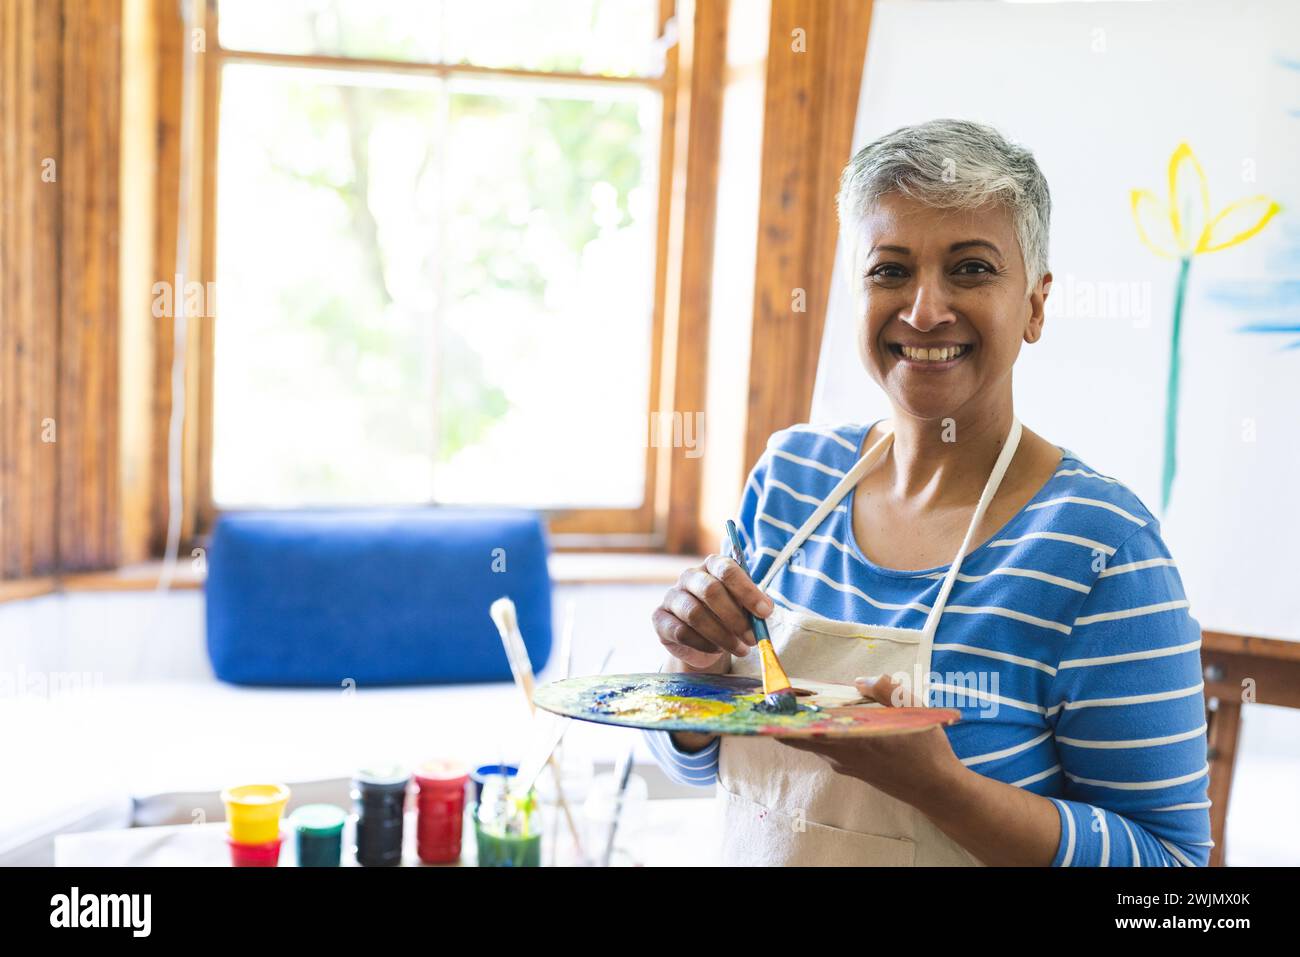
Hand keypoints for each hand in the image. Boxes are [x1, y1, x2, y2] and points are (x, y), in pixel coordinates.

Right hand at [652, 554, 772, 669]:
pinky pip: (681, 632)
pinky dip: (703, 644)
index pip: (727, 570)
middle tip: (752, 638)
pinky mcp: (660, 618)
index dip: (747, 591)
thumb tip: (765, 610)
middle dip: (735, 617)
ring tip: (740, 650)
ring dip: (722, 636)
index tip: (765, 612)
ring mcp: (672, 596)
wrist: (702, 641)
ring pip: (695, 614)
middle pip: (710, 591)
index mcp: (712, 565)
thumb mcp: (744, 608)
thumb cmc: (728, 617)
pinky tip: (717, 651)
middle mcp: (689, 576)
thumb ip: (754, 606)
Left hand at [777, 675, 964, 812]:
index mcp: (850, 740)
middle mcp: (841, 756)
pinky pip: (829, 748)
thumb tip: (860, 680)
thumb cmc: (925, 750)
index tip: (769, 703)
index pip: (802, 733)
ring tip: (809, 702)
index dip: (782, 719)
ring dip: (810, 725)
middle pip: (802, 738)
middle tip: (785, 696)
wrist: (936, 790)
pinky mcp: (854, 771)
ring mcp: (846, 765)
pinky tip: (837, 719)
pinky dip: (825, 734)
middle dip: (792, 717)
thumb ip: (885, 691)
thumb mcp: (912, 711)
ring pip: (816, 742)